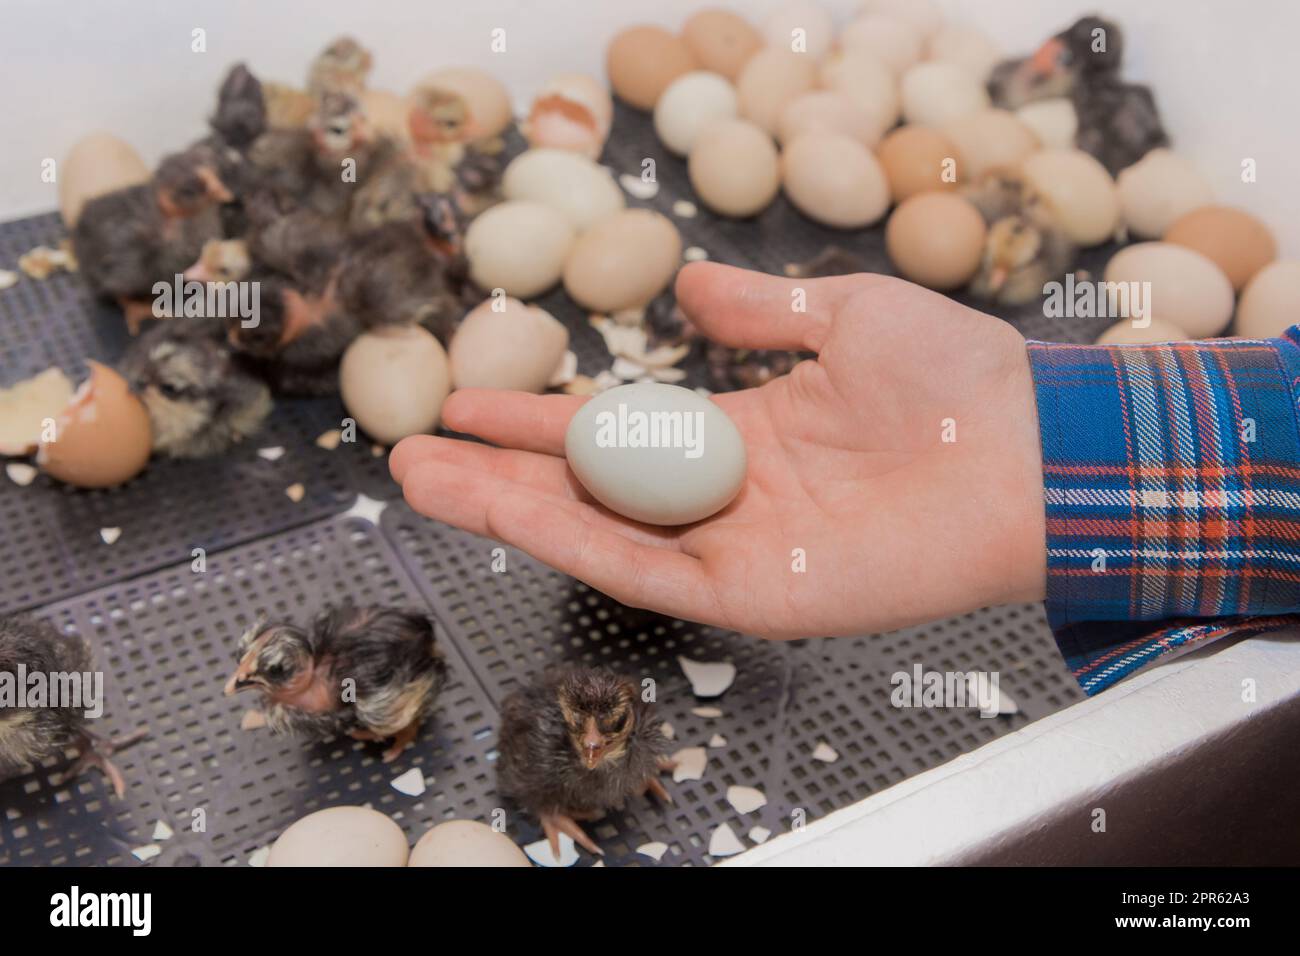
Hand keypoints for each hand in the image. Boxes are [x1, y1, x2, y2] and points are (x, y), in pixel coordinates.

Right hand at [391, 262, 1045, 638]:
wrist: (1026, 448)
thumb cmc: (952, 379)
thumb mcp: (843, 315)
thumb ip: (759, 311)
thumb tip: (688, 291)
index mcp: (743, 434)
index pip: (619, 430)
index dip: (540, 416)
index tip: (468, 400)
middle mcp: (727, 497)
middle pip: (590, 489)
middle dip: (499, 472)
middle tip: (413, 452)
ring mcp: (735, 549)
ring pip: (599, 533)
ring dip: (507, 509)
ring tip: (422, 478)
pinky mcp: (753, 595)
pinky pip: (644, 569)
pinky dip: (570, 539)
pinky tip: (503, 509)